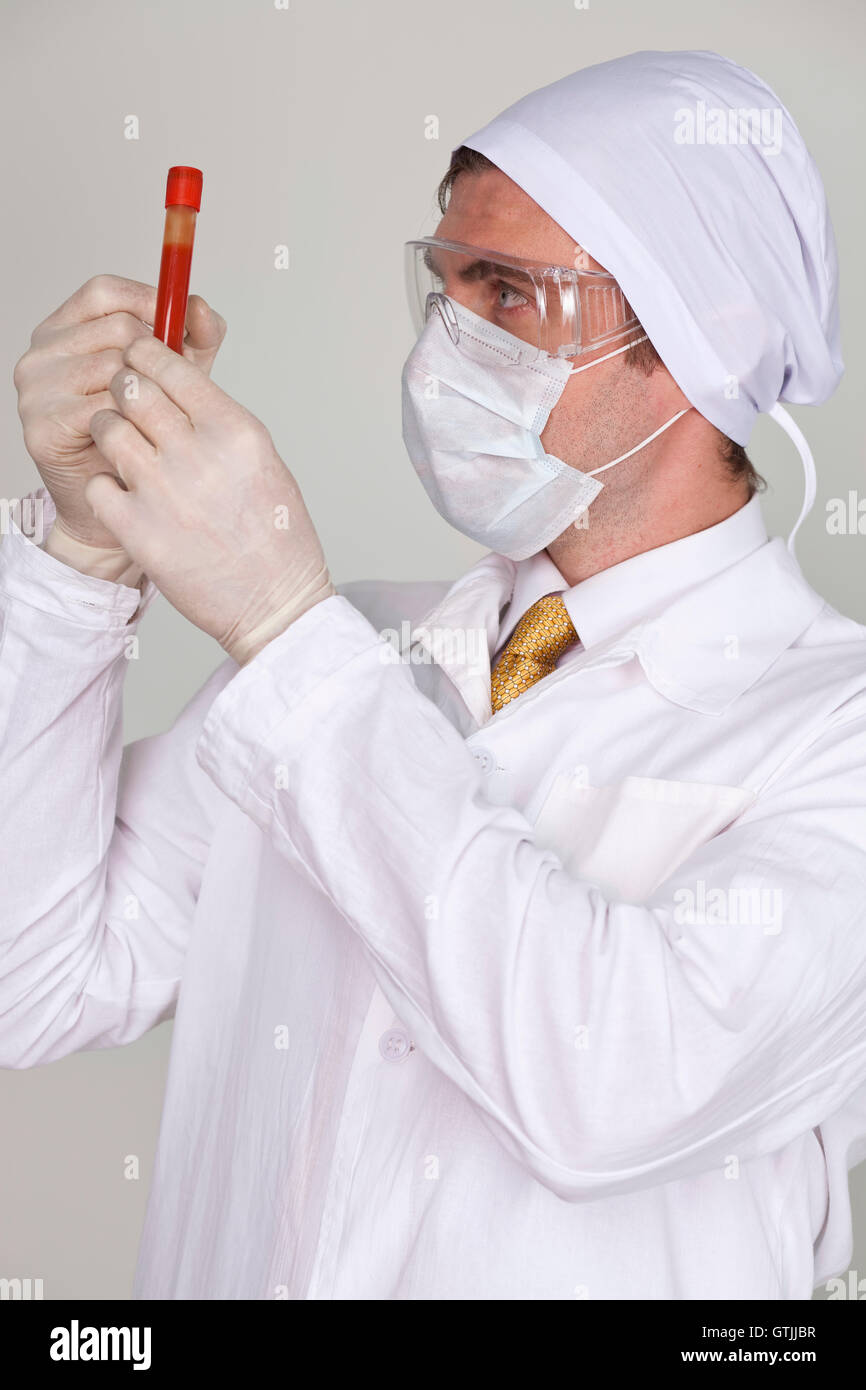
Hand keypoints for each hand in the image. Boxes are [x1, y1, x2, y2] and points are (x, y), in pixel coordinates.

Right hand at [13, 275, 225, 551]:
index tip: (184, 321)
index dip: (148, 299)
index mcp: (66, 330)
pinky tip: (140, 439)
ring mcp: (35, 389)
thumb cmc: (145, 434)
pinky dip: (130, 425)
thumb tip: (201, 306)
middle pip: (115, 330)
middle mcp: (42, 353)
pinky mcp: (41, 426)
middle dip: (157, 356)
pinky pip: (101, 411)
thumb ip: (192, 341)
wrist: (124, 502)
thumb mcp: (174, 379)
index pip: (104, 293)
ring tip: (157, 421)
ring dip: (146, 396)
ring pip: (112, 371)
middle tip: (178, 387)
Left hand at [84, 333, 334, 664]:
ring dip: (109, 432)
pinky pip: (97, 484)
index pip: (170, 366)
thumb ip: (219, 421)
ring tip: (123, 449)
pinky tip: (127, 496)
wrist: (275, 603)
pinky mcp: (138, 530)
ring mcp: (163, 492)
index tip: (138, 356)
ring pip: (106, 429)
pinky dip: (106, 486)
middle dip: (124, 390)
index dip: (145, 355)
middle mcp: (197, 454)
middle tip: (127, 403)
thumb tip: (176, 383)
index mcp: (236, 431)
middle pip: (131, 389)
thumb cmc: (277, 535)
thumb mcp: (264, 461)